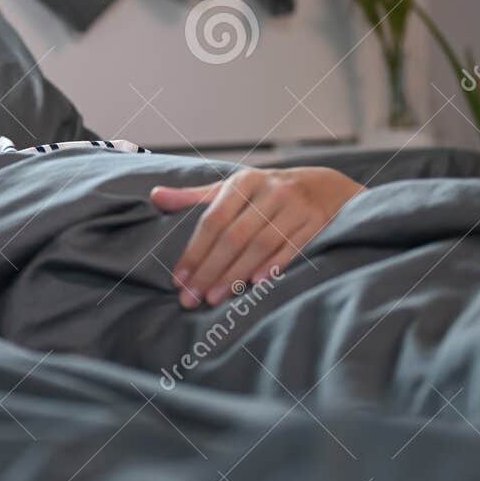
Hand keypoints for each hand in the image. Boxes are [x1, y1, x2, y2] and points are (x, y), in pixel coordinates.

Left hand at [150, 166, 365, 307]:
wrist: (324, 187)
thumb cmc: (266, 193)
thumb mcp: (233, 189)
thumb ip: (195, 197)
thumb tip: (155, 196)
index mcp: (244, 182)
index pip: (213, 220)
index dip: (194, 251)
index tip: (178, 279)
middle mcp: (270, 191)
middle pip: (234, 236)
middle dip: (210, 270)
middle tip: (191, 298)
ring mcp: (296, 206)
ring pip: (261, 245)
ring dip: (236, 274)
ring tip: (214, 298)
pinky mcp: (317, 221)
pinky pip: (292, 247)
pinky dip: (273, 266)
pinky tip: (255, 285)